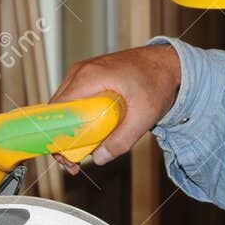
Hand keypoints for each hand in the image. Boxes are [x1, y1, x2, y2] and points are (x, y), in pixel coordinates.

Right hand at [50, 44, 181, 173]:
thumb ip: (122, 139)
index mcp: (89, 77)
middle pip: (56, 109)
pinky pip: (74, 100)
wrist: (168, 63)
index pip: (57, 109)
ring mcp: (83, 72)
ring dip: (67, 129)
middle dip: (60, 137)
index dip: (56, 135)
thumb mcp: (144, 116)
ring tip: (79, 152)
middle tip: (72, 161)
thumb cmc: (158, 82)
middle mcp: (80, 71)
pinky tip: (87, 135)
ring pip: (64, 106)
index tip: (64, 155)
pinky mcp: (88, 76)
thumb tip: (98, 158)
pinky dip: (76, 119)